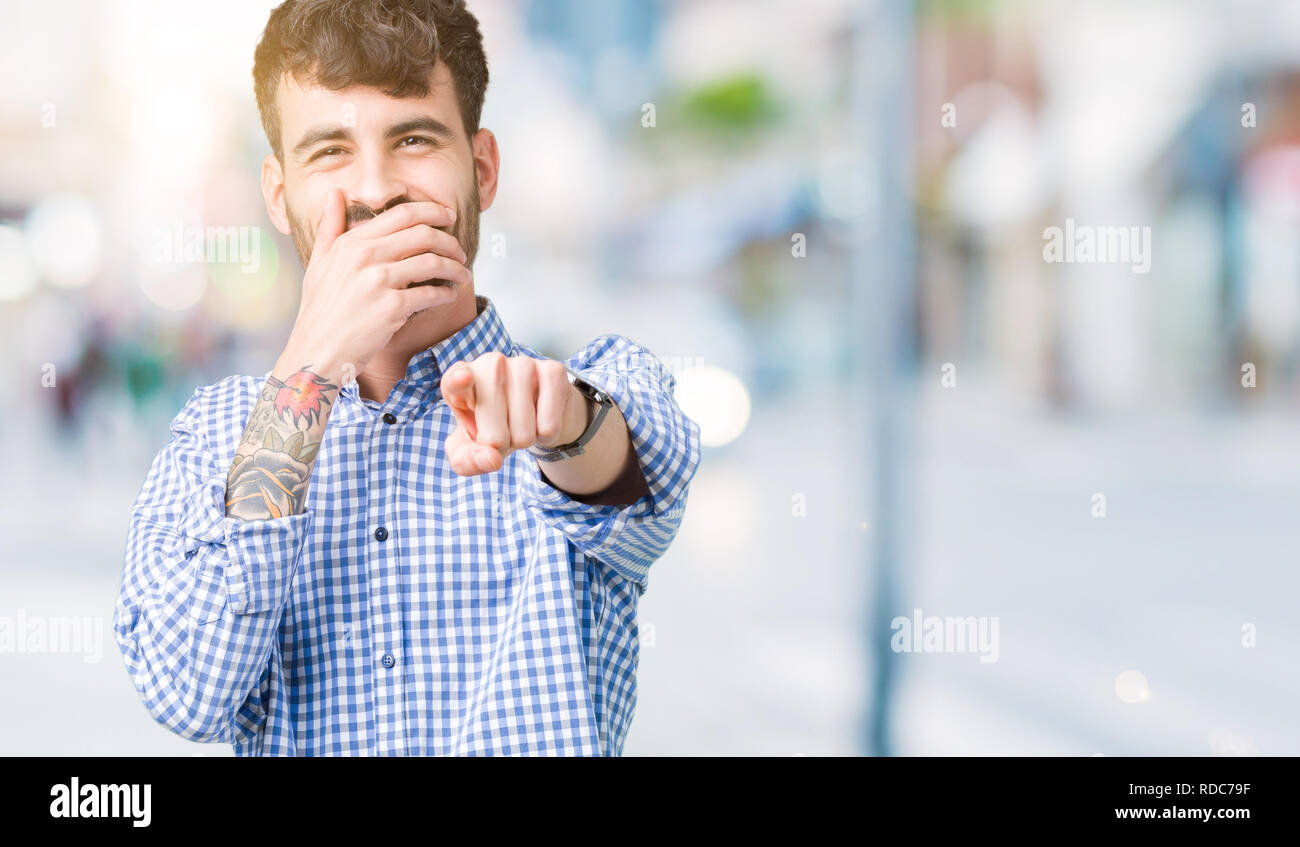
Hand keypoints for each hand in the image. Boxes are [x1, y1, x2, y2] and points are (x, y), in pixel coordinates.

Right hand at [277, 189, 472, 379]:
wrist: (317, 351)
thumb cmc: (320, 310)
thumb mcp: (319, 263)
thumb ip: (330, 227)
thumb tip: (336, 193)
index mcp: (351, 242)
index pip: (402, 214)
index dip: (432, 211)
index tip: (449, 216)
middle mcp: (365, 256)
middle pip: (424, 234)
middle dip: (450, 241)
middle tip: (460, 252)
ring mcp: (379, 281)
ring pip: (433, 262)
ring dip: (455, 268)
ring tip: (462, 274)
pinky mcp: (392, 307)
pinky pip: (431, 294)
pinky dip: (446, 293)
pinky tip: (449, 296)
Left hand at [441, 353, 590, 474]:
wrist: (536, 416)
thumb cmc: (496, 428)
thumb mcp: (473, 450)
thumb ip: (468, 460)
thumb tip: (491, 460)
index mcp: (460, 380)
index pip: (454, 380)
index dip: (458, 381)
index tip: (462, 380)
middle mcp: (490, 364)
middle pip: (492, 425)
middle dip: (500, 443)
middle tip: (503, 432)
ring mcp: (523, 364)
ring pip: (523, 428)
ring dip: (524, 440)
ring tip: (523, 426)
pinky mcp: (552, 370)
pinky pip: (549, 422)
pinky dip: (546, 434)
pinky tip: (542, 420)